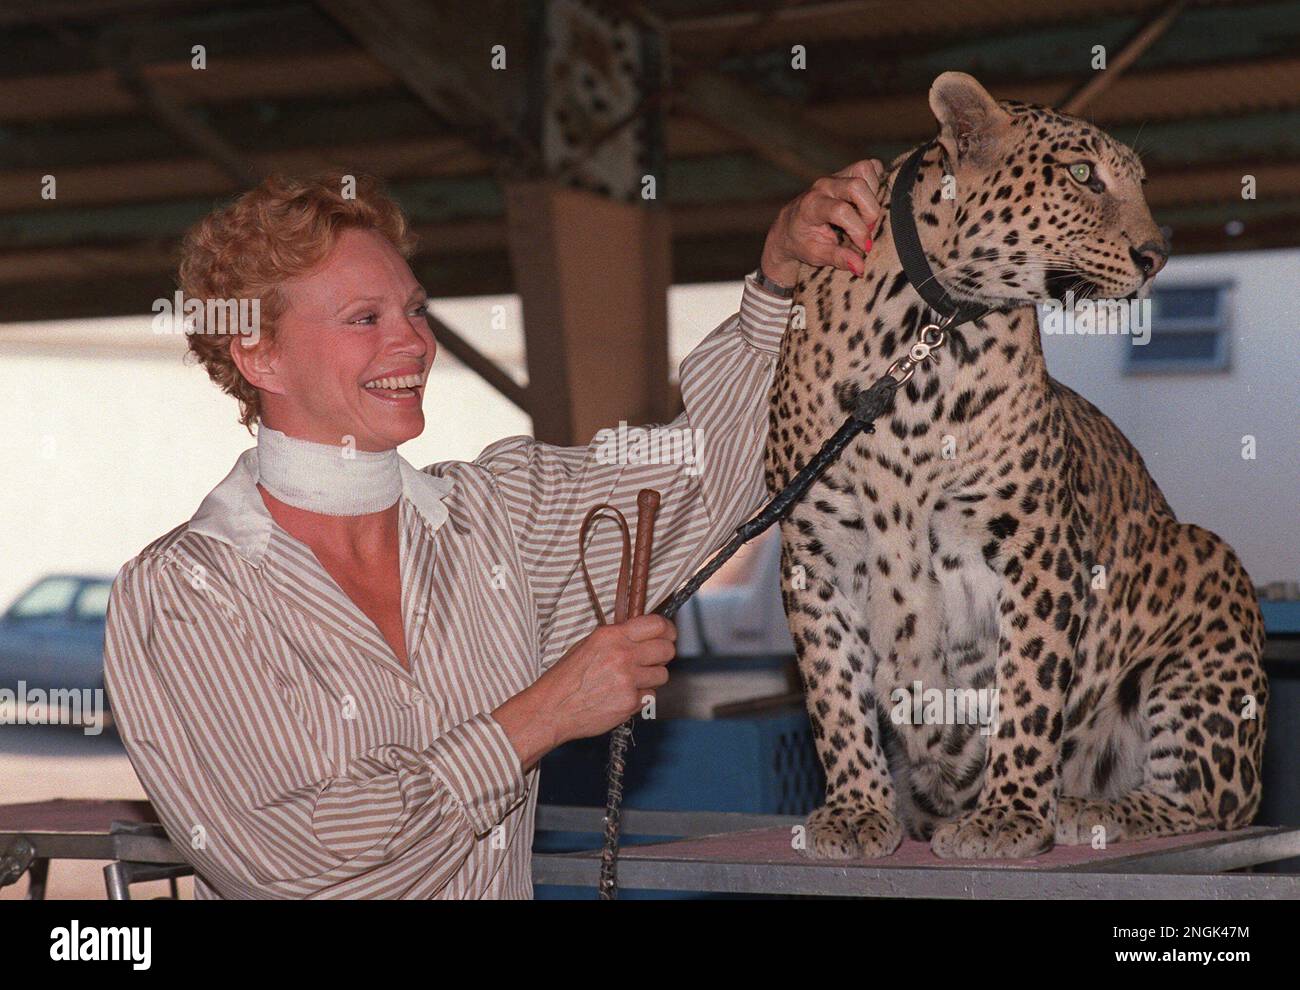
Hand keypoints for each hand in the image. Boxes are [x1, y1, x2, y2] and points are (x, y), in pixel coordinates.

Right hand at [492, 614, 676, 769]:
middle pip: (666, 649)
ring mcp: (628, 680)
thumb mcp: (588, 644)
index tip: (668, 635)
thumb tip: (643, 633)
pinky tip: (621, 696)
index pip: (656, 625)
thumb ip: (617, 637)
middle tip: (655, 659)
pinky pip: (649, 696)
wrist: (552, 708)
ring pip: (662, 675)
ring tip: (632, 680)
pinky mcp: (630, 703)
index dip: (667, 630)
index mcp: (611, 636)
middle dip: (664, 654)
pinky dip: (639, 697)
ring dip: (652, 677)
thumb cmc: (566, 677)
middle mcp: (622, 655)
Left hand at [759, 159, 885, 286]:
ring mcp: (834, 176)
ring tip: (865, 216)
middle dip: (869, 211)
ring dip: (873, 195)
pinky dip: (875, 182)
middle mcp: (823, 186)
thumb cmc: (801, 243)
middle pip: (857, 186)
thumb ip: (838, 259)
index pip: (841, 211)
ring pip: (865, 170)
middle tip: (866, 230)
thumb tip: (860, 267)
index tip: (863, 248)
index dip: (858, 230)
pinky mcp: (845, 172)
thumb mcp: (816, 256)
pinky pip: (869, 167)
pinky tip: (867, 203)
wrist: (789, 226)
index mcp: (811, 206)